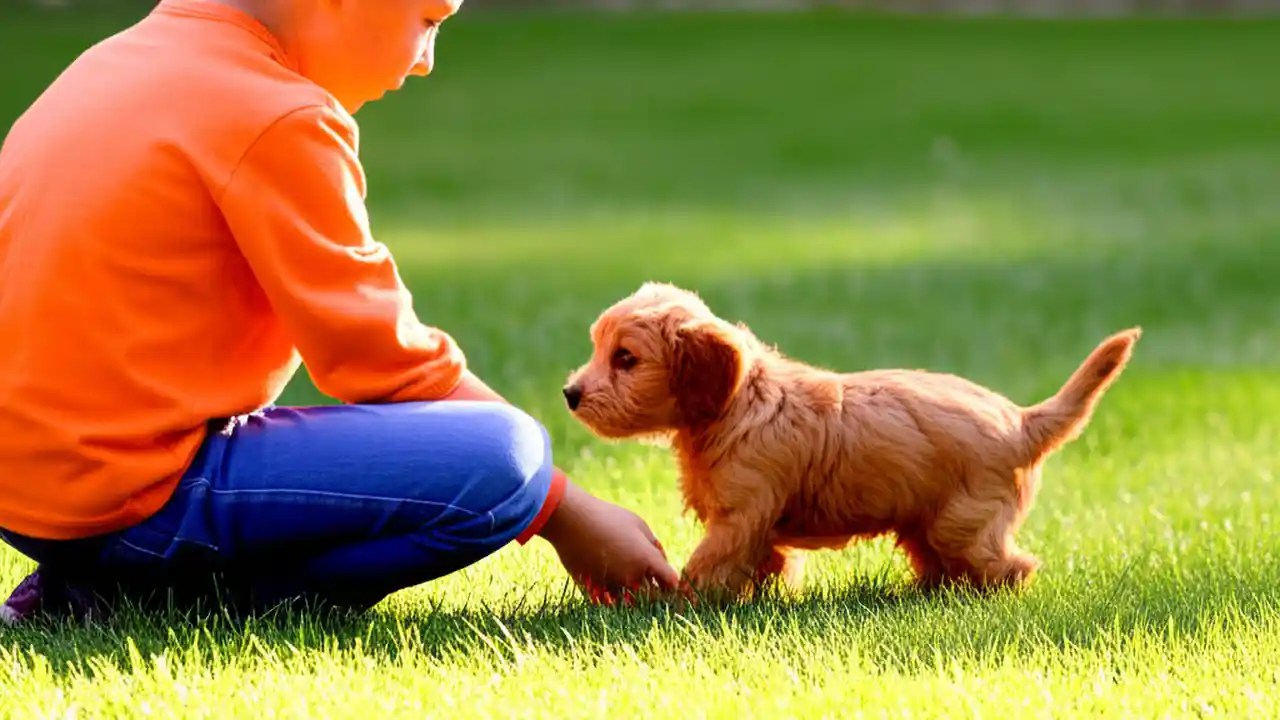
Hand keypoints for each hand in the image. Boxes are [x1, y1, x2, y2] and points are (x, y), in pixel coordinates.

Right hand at [538, 480, 678, 604]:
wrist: (571, 521)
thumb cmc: (607, 518)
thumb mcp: (638, 524)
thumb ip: (654, 545)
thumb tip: (661, 561)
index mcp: (647, 559)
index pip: (670, 582)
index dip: (670, 583)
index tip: (665, 580)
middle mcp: (632, 577)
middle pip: (653, 597)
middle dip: (654, 592)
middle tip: (649, 585)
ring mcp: (612, 586)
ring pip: (631, 602)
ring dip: (633, 596)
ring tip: (627, 582)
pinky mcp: (595, 591)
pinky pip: (610, 601)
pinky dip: (613, 596)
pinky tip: (609, 582)